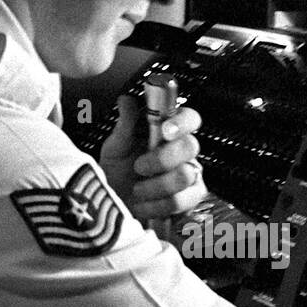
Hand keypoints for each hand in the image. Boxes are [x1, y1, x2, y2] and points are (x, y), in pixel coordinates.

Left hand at [99, 94, 207, 221]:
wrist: (115, 204)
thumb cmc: (118, 172)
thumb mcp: (115, 148)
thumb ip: (124, 126)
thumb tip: (126, 101)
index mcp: (168, 132)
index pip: (190, 118)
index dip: (182, 122)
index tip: (165, 130)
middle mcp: (182, 151)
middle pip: (191, 146)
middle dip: (162, 159)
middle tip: (139, 167)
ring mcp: (190, 175)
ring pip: (185, 175)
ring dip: (156, 185)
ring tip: (137, 189)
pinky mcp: (189, 199)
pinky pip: (182, 201)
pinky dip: (158, 205)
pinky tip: (143, 204)